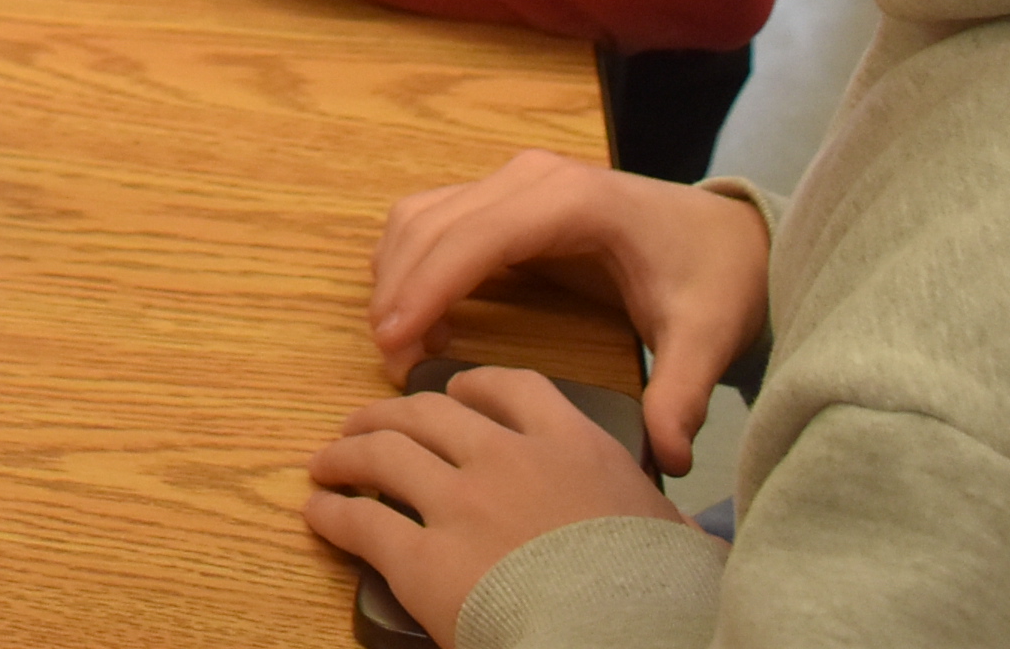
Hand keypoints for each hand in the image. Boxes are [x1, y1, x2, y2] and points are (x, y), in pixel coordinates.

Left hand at [307, 368, 691, 641]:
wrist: (622, 641)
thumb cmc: (658, 598)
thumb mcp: (671, 536)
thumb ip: (651, 515)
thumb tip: (690, 539)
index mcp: (572, 445)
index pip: (512, 388)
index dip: (472, 386)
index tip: (453, 391)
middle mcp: (506, 458)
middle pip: (428, 413)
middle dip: (388, 414)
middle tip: (365, 425)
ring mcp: (458, 504)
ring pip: (382, 454)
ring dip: (347, 455)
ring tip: (328, 463)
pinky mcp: (420, 558)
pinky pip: (361, 521)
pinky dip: (332, 513)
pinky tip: (319, 514)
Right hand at [366, 150, 767, 475]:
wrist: (730, 237)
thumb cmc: (715, 278)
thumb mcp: (707, 337)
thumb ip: (683, 394)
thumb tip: (666, 457)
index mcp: (575, 201)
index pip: (476, 236)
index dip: (427, 285)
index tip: (394, 340)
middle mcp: (532, 177)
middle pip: (433, 222)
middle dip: (400, 291)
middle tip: (395, 364)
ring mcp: (514, 181)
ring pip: (420, 216)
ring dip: (398, 277)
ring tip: (407, 349)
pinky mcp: (506, 199)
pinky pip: (435, 221)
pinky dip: (414, 267)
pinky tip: (430, 322)